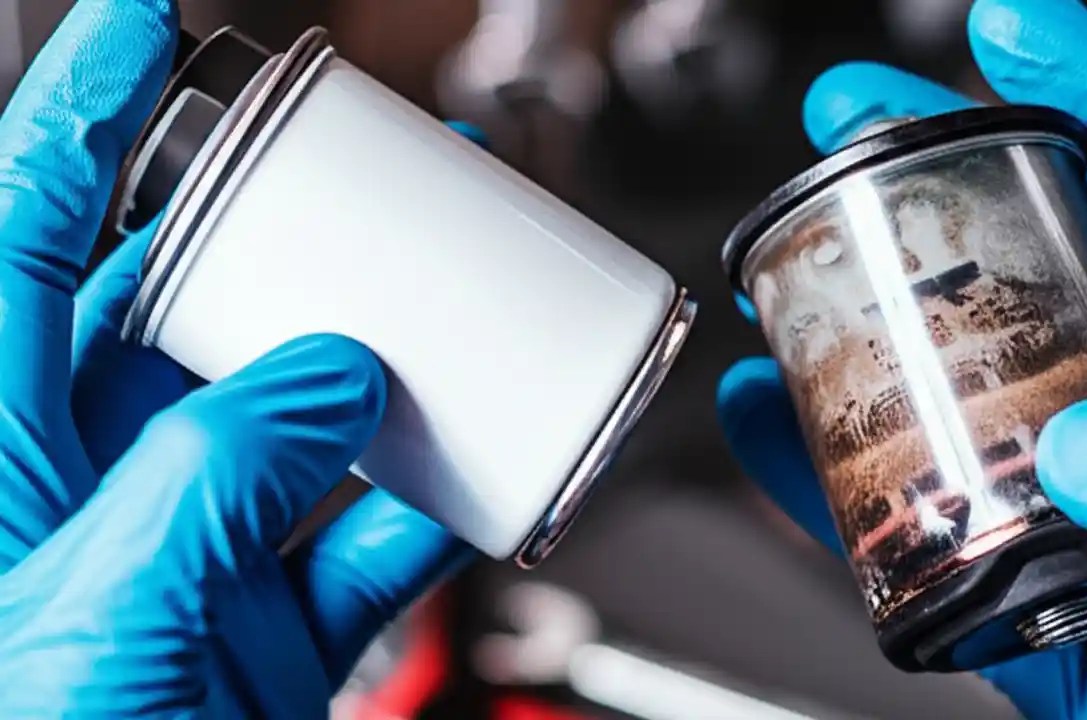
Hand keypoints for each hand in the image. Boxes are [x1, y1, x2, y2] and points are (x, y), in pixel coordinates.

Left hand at [0, 2, 471, 715]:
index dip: (81, 111)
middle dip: (278, 232)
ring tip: (455, 314)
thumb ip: (209, 474)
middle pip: (190, 309)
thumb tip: (323, 377)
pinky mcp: (270, 629)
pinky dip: (426, 502)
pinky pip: (363, 535)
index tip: (147, 22)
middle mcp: (95, 492)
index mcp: (2, 464)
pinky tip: (473, 473)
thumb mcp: (97, 613)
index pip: (24, 231)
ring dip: (386, 367)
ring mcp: (193, 558)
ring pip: (300, 418)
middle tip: (361, 180)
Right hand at [719, 0, 1086, 716]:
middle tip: (851, 134)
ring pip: (962, 398)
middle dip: (942, 184)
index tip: (1007, 28)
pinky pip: (921, 540)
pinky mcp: (1044, 612)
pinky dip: (837, 492)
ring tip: (789, 273)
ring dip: (865, 334)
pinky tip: (778, 434)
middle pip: (1045, 269)